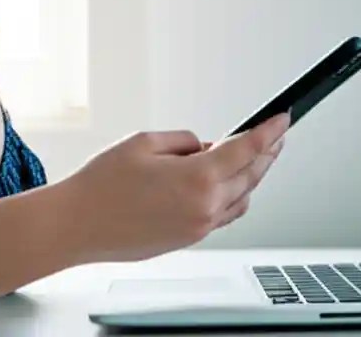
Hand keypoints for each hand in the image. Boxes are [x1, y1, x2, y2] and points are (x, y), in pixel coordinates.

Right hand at [61, 114, 289, 262]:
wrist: (77, 225)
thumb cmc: (101, 186)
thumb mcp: (145, 142)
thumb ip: (184, 141)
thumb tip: (204, 147)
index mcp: (197, 179)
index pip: (248, 150)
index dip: (270, 132)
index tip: (282, 120)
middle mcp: (204, 208)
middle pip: (251, 176)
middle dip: (268, 152)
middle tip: (277, 135)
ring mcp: (198, 228)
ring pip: (242, 198)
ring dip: (254, 176)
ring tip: (258, 157)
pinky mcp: (187, 240)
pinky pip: (225, 216)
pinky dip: (236, 197)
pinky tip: (232, 185)